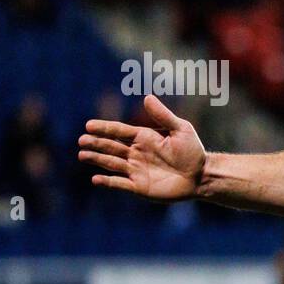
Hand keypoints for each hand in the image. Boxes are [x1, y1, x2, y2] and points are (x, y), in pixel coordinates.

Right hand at [79, 95, 204, 200]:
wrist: (201, 176)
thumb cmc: (193, 151)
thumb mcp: (181, 129)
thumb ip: (163, 115)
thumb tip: (147, 97)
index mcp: (143, 138)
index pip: (119, 131)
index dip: (104, 128)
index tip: (89, 125)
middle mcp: (136, 153)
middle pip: (111, 146)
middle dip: (96, 143)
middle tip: (82, 140)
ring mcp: (136, 170)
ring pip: (111, 163)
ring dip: (97, 159)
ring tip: (83, 155)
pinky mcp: (139, 187)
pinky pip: (120, 183)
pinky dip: (108, 182)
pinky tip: (96, 179)